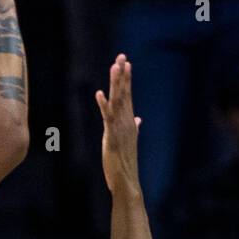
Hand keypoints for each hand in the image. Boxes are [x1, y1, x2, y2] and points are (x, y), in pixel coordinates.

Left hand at [96, 53, 141, 191]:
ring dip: (116, 84)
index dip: (127, 80)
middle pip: (125, 94)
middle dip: (123, 75)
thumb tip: (138, 119)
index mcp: (128, 123)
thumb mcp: (128, 142)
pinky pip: (107, 118)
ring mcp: (119, 129)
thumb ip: (133, 128)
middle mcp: (126, 123)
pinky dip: (103, 105)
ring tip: (115, 67)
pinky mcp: (111, 137)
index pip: (128, 97)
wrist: (126, 182)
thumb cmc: (125, 164)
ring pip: (118, 102)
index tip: (126, 63)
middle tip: (122, 56)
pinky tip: (100, 93)